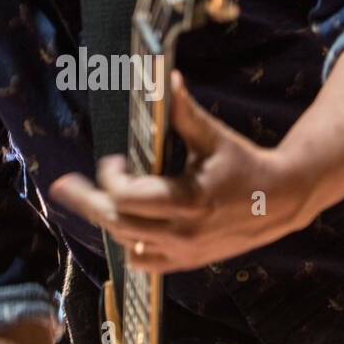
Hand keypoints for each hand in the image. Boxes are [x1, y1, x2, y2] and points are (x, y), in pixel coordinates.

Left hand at [48, 69, 308, 273]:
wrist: (281, 201)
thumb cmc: (246, 164)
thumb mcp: (215, 138)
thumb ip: (184, 113)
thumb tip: (166, 81)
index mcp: (187, 200)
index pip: (126, 197)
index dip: (110, 177)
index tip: (115, 160)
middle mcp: (181, 232)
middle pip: (114, 223)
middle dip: (85, 201)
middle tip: (62, 186)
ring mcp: (183, 251)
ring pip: (125, 242)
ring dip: (106, 219)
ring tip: (92, 200)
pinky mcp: (187, 262)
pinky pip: (143, 262)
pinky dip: (127, 243)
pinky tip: (122, 226)